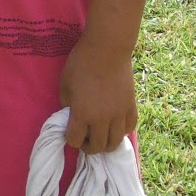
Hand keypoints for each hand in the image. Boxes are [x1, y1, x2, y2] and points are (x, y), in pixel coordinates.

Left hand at [58, 38, 136, 153]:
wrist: (107, 48)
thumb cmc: (81, 62)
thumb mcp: (64, 83)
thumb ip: (66, 104)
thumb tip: (70, 115)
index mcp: (82, 114)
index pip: (75, 141)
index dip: (70, 138)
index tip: (70, 131)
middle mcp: (102, 120)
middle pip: (97, 147)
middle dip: (88, 146)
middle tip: (84, 137)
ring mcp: (119, 115)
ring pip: (114, 143)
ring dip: (105, 143)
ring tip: (100, 134)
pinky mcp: (131, 107)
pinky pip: (128, 129)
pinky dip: (120, 132)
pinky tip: (114, 125)